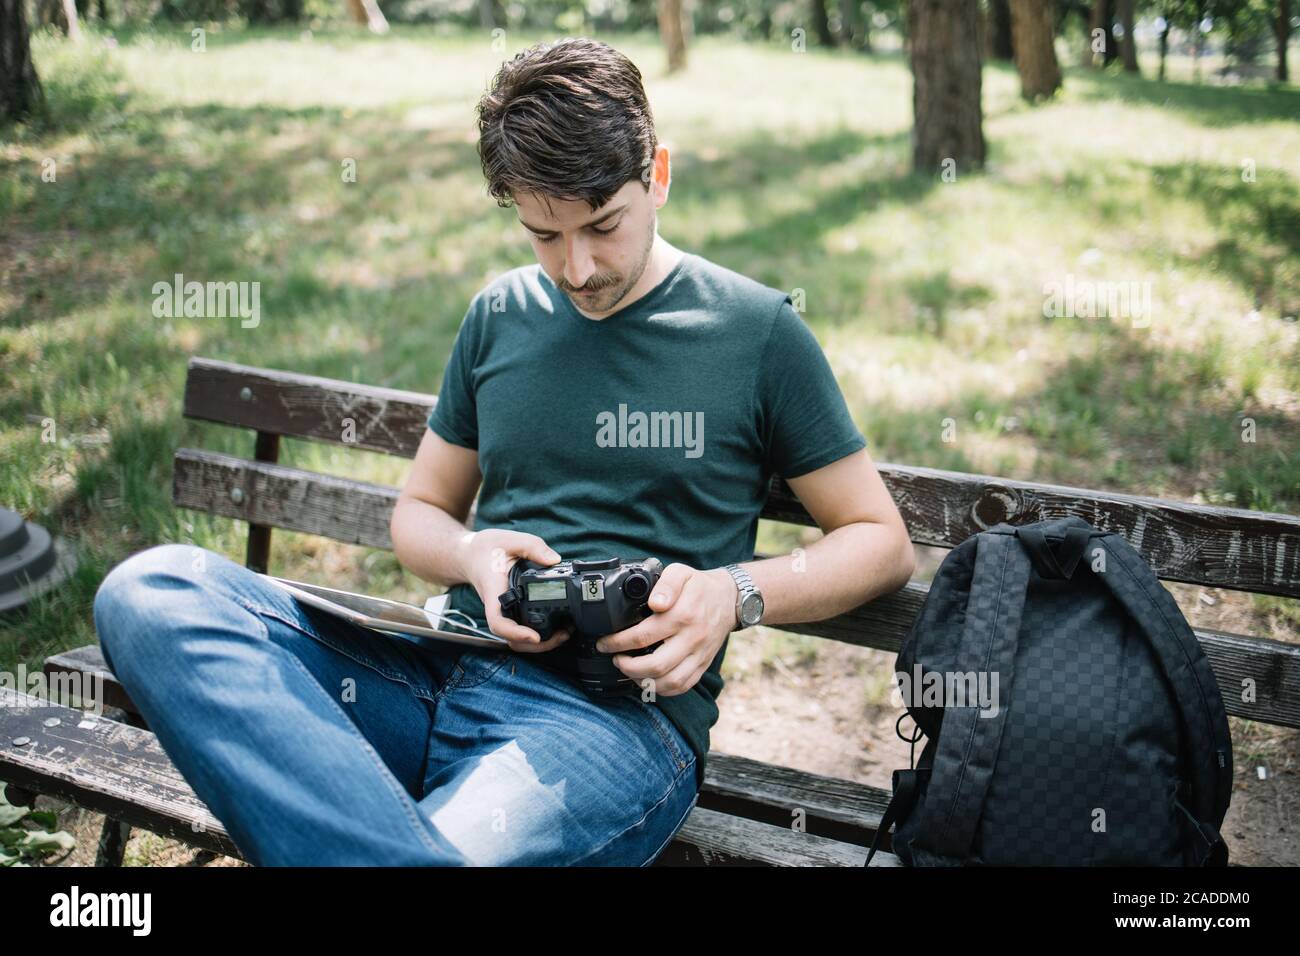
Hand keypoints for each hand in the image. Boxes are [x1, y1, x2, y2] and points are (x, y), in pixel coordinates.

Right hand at [460, 529, 570, 653]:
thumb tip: (554, 560)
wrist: (470, 554)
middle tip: (562, 634)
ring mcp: (504, 611)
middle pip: (511, 640)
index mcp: (494, 592)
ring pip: (517, 640)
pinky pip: (521, 630)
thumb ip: (533, 547)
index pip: (498, 622)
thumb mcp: (510, 540)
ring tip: (563, 633)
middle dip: (537, 645)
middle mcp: (498, 607)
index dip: (515, 634)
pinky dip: (539, 634)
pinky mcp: (511, 611)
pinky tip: (557, 625)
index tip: (534, 636)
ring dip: (540, 644)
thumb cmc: (486, 549)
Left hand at [595, 563, 736, 696]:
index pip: (643, 636)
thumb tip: (655, 603)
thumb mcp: (682, 573)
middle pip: (655, 665)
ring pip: (670, 681)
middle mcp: (692, 638)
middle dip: (627, 666)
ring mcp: (699, 654)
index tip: (605, 643)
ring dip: (643, 681)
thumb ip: (666, 584)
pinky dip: (663, 689)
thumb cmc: (699, 586)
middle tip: (615, 658)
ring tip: (629, 671)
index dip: (618, 643)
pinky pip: (683, 686)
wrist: (730, 599)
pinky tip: (649, 681)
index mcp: (682, 615)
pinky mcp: (703, 664)